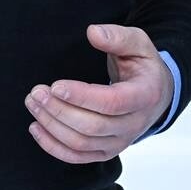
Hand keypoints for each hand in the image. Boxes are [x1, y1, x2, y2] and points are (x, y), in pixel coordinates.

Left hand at [26, 24, 172, 163]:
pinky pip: (78, 157)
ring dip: (52, 126)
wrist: (156, 94)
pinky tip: (36, 128)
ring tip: (33, 103)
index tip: (55, 85)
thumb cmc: (143, 66)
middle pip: (93, 126)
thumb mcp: (139, 43)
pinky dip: (53, 147)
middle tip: (36, 92)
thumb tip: (93, 32)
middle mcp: (134, 124)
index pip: (112, 102)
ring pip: (82, 144)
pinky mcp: (106, 152)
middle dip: (59, 110)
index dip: (82, 96)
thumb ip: (118, 36)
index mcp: (145, 95)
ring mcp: (120, 142)